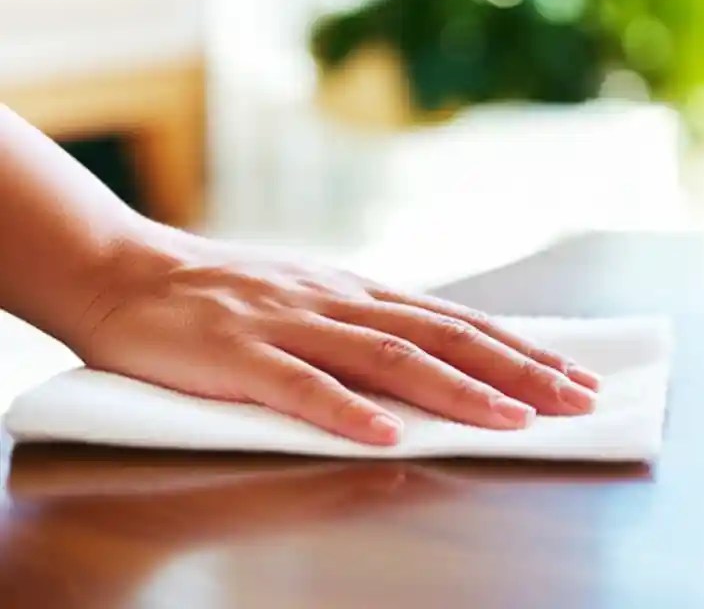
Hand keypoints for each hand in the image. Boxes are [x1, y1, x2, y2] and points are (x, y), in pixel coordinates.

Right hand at [65, 226, 599, 445]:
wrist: (123, 271)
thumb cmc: (222, 297)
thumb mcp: (311, 300)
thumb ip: (368, 326)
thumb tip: (443, 354)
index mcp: (358, 294)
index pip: (459, 322)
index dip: (522, 350)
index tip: (575, 376)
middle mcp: (338, 303)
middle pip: (443, 338)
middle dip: (516, 371)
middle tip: (575, 400)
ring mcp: (290, 326)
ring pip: (387, 358)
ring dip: (455, 391)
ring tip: (509, 421)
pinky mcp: (238, 354)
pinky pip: (298, 386)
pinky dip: (345, 411)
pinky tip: (386, 435)